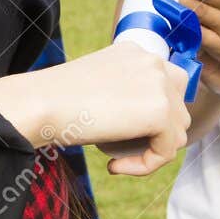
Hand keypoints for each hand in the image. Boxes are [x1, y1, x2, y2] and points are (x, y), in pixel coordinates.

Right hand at [25, 41, 190, 169]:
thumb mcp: (98, 87)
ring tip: (116, 157)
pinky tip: (113, 166)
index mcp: (136, 52)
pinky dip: (144, 166)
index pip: (167, 86)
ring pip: (177, 132)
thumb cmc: (56, 100)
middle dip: (157, 134)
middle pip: (178, 109)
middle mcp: (154, 62)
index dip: (153, 115)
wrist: (41, 103)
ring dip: (151, 151)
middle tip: (123, 147)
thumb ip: (126, 94)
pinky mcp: (160, 112)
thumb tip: (148, 123)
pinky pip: (165, 152)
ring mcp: (160, 85)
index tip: (122, 131)